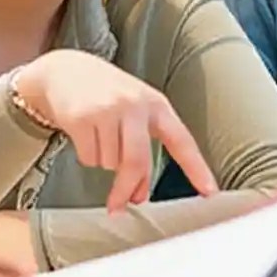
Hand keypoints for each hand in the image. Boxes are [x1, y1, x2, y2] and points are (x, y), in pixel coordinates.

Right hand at [17, 49, 218, 212]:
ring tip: (99, 137)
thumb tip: (139, 195)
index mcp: (156, 104)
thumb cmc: (107, 96)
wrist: (65, 70)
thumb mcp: (134, 114)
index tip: (210, 193)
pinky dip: (87, 155)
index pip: (182, 141)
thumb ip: (142, 149)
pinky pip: (89, 158)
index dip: (197, 169)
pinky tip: (85, 133)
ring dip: (103, 161)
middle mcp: (134, 105)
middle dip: (127, 188)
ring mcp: (107, 109)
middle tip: (119, 206)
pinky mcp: (82, 117)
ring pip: (109, 163)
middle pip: (136, 162)